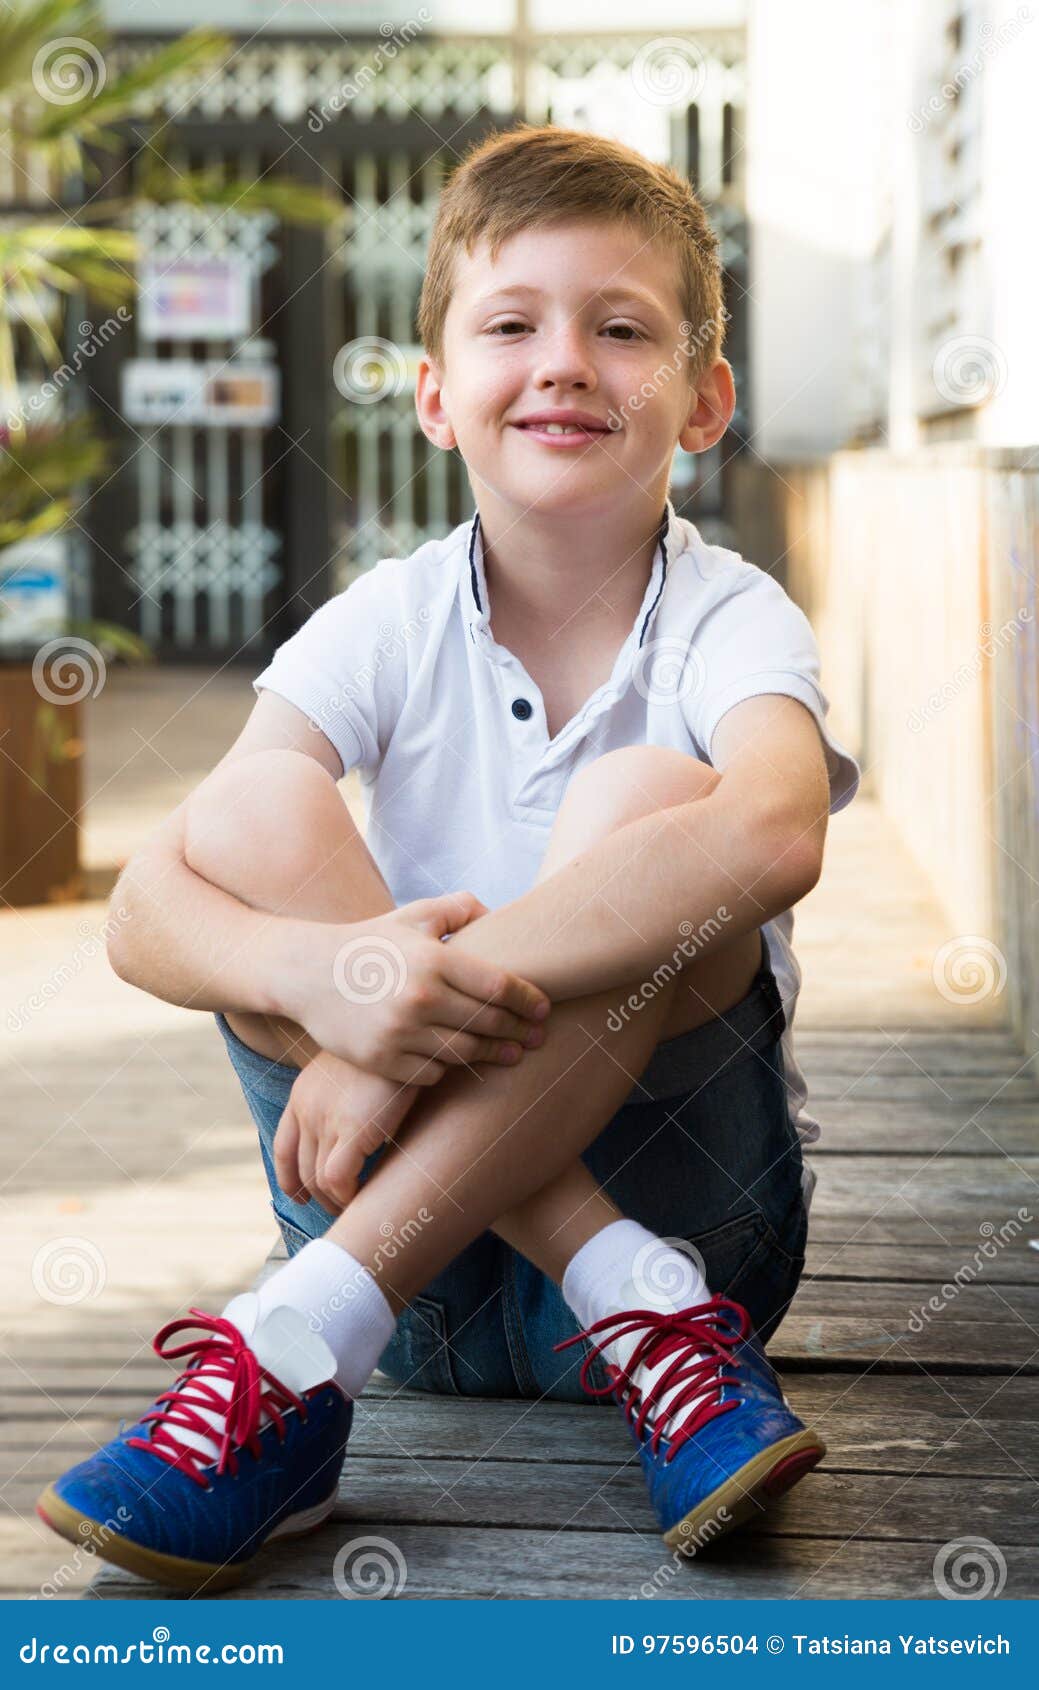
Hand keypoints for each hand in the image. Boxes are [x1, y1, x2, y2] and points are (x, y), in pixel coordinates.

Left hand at [274, 1051, 418, 1212]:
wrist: (403, 1026)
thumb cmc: (387, 1046)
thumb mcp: (354, 1066)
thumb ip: (344, 1093)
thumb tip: (356, 1119)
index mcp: (303, 1093)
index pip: (283, 1146)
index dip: (289, 1177)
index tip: (299, 1196)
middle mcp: (307, 1108)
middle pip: (302, 1169)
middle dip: (317, 1196)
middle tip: (338, 1208)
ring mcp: (327, 1119)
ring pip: (319, 1179)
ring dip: (336, 1200)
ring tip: (355, 1206)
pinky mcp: (354, 1129)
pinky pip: (339, 1179)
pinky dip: (349, 1194)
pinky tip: (365, 1195)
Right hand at [283, 890, 550, 1084]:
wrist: (306, 972)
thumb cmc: (370, 942)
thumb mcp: (413, 915)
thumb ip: (459, 908)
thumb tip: (498, 915)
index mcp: (433, 959)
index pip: (499, 985)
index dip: (529, 1000)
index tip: (544, 1008)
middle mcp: (420, 998)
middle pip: (488, 1023)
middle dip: (519, 1031)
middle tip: (538, 1037)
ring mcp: (399, 1033)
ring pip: (465, 1054)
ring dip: (493, 1055)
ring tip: (511, 1054)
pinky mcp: (381, 1060)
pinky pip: (431, 1073)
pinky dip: (449, 1069)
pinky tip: (461, 1062)